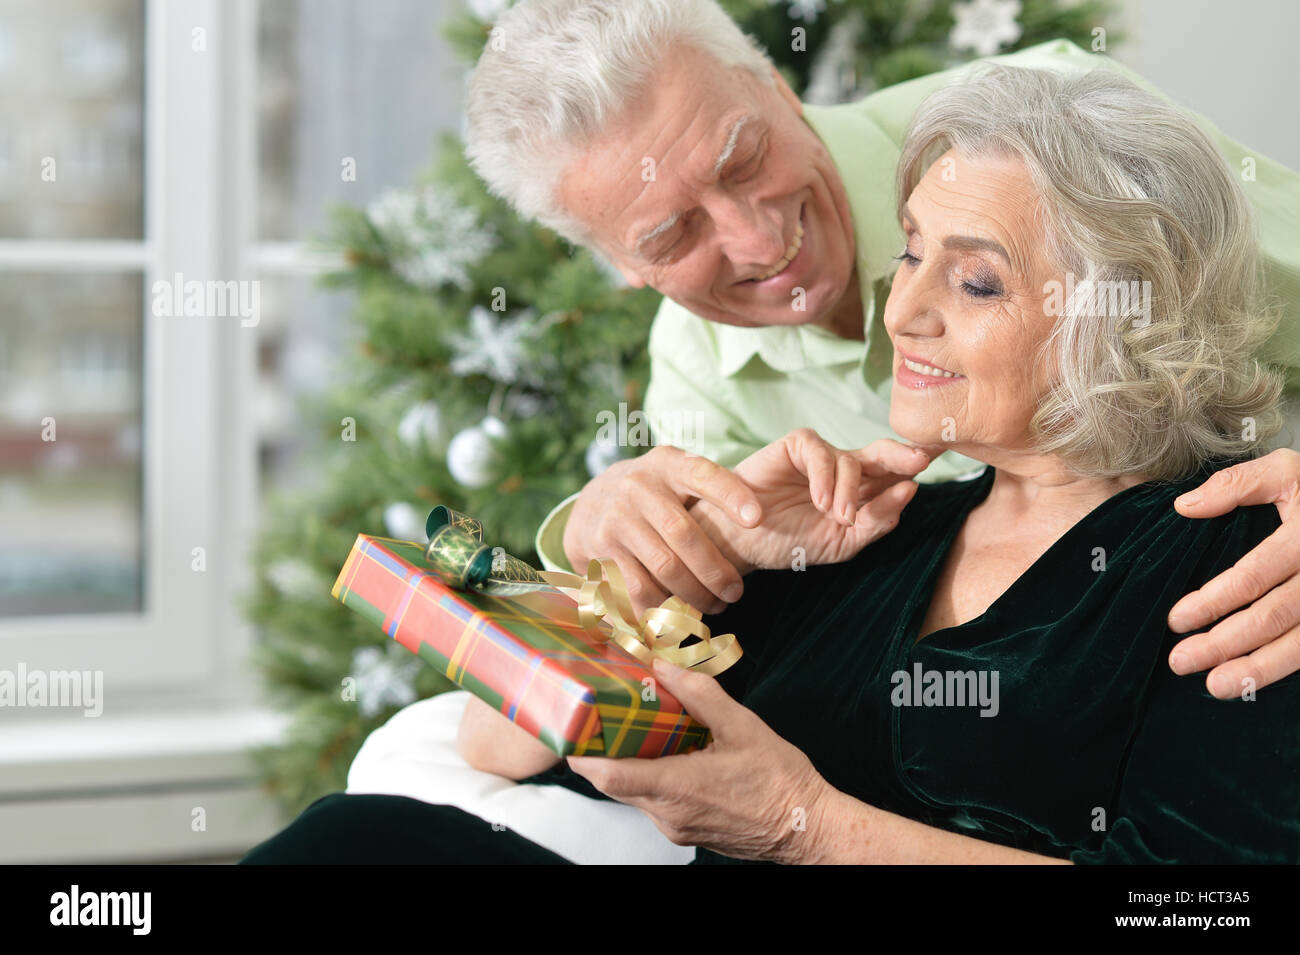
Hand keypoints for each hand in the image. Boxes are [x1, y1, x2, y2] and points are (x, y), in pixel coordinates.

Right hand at [562, 445, 762, 616]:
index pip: (702, 475)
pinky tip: (681, 616)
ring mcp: (616, 520)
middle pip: (683, 534)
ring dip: (694, 595)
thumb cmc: (655, 493)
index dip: (730, 495)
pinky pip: (637, 589)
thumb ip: (710, 489)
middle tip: (736, 592)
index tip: (757, 518)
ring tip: (714, 606)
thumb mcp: (676, 475)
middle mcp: (637, 488)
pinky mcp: (601, 552)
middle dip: (715, 570)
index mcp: (667, 464)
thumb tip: (758, 518)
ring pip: (663, 567)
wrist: (592, 503)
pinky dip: (663, 608)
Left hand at [566, 658, 839, 863]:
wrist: (808, 828)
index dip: (583, 754)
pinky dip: (651, 777)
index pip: (610, 776)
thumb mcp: (743, 727)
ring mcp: (675, 827)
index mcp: (678, 787)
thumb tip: (667, 665)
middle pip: (614, 784)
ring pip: (633, 794)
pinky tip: (669, 753)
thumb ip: (701, 695)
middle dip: (602, 751)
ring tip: (636, 728)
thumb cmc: (781, 782)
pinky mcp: (685, 831)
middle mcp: (668, 813)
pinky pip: (654, 803)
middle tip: (600, 716)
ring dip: (629, 763)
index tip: (570, 729)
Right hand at [691, 429, 935, 573]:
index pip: (898, 474)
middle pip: (884, 453)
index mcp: (864, 492)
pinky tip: (820, 501)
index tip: (942, 455)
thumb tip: (911, 489)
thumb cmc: (791, 542)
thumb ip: (876, 521)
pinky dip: (824, 477)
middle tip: (920, 460)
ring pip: (852, 460)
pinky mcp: (796, 447)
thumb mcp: (843, 543)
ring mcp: (822, 457)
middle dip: (904, 455)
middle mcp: (848, 470)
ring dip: (849, 492)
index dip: (918, 464)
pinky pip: (820, 451)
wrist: (745, 541)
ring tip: (838, 517)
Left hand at [1167, 448, 1299, 697]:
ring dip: (1259, 669)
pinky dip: (1287, 668)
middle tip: (1182, 662)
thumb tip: (1184, 507)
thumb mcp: (1288, 471)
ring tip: (1216, 686)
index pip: (1254, 576)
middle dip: (1225, 643)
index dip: (1214, 601)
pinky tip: (1257, 683)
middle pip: (1274, 616)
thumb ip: (1236, 485)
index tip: (1176, 620)